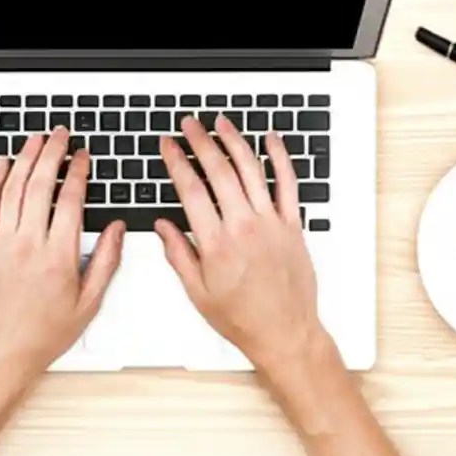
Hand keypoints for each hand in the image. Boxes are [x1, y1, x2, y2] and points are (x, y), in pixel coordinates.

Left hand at [0, 127, 125, 383]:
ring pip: (13, 189)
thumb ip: (105, 262)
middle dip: (52, 153)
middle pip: (40, 185)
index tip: (83, 157)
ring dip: (25, 159)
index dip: (78, 172)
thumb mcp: (88, 304)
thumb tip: (116, 229)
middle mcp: (27, 245)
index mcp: (58, 257)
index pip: (70, 200)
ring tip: (36, 140)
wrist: (0, 352)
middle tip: (60, 135)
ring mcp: (2, 244)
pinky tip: (3, 165)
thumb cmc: (44, 334)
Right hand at [155, 116, 331, 376]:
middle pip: (219, 171)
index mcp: (216, 244)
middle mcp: (244, 228)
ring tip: (220, 123)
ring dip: (234, 141)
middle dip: (201, 142)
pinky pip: (288, 184)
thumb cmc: (243, 318)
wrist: (285, 332)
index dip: (177, 162)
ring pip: (251, 170)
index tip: (168, 146)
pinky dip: (280, 158)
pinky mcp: (292, 225)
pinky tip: (271, 140)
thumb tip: (163, 226)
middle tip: (189, 125)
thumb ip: (179, 254)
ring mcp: (271, 223)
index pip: (191, 190)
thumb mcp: (198, 292)